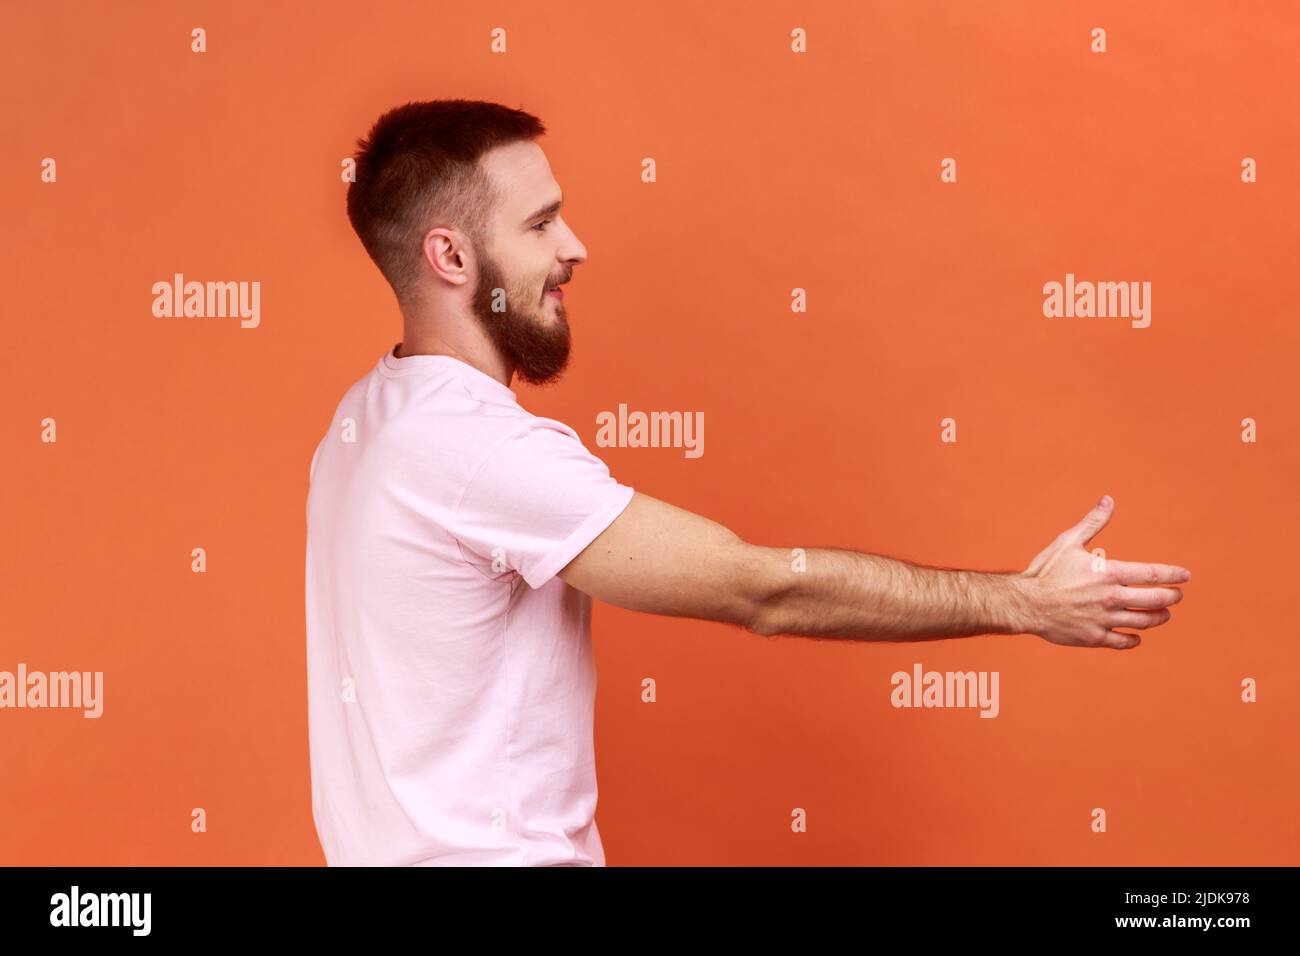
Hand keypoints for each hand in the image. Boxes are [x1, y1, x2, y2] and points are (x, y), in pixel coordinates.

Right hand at [1015, 495, 1190, 649]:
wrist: (1024, 602)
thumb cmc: (1045, 570)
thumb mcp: (1068, 541)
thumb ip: (1092, 522)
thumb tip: (1108, 500)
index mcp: (1109, 573)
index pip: (1153, 574)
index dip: (1174, 575)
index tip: (1185, 576)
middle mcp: (1112, 598)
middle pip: (1156, 600)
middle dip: (1172, 597)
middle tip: (1177, 595)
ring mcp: (1104, 620)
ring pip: (1144, 622)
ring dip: (1159, 617)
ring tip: (1163, 614)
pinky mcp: (1094, 638)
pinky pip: (1122, 642)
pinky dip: (1134, 639)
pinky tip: (1136, 636)